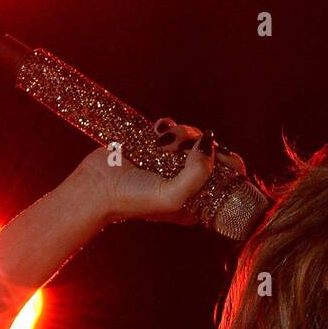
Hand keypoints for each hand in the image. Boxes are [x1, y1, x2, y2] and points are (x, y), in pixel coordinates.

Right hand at [72, 117, 244, 227]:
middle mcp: (188, 182)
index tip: (217, 157)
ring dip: (180, 134)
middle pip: (214, 153)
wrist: (97, 187)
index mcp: (198, 202)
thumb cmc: (133, 200)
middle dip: (201, 145)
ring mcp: (173, 163)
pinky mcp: (158, 147)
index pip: (230, 180)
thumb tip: (210, 142)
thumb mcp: (173, 196)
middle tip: (184, 149)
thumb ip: (198, 174)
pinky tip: (155, 133)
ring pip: (193, 137)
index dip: (229, 164)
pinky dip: (167, 126)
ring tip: (160, 143)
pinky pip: (174, 128)